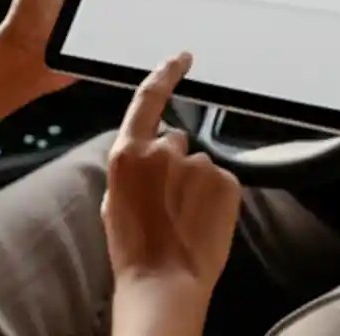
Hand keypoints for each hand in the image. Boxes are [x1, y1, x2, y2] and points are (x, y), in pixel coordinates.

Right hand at [103, 53, 241, 305]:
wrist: (164, 281)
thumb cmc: (133, 248)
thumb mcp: (113, 200)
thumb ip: (131, 167)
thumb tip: (146, 154)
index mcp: (128, 154)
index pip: (148, 99)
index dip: (164, 74)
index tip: (180, 59)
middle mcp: (163, 151)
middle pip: (175, 139)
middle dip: (174, 162)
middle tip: (168, 201)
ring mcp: (198, 165)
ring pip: (199, 165)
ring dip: (194, 184)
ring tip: (183, 218)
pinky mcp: (226, 181)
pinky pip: (221, 182)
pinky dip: (214, 197)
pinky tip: (201, 221)